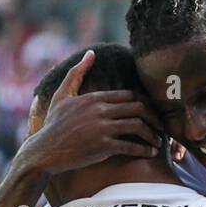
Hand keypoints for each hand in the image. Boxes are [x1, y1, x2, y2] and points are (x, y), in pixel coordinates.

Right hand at [20, 49, 162, 174]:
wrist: (44, 151)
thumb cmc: (53, 124)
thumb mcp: (62, 95)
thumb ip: (77, 73)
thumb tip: (90, 52)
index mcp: (94, 98)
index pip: (129, 95)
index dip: (145, 104)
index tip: (152, 113)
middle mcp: (100, 110)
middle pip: (138, 108)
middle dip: (154, 118)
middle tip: (161, 127)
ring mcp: (102, 128)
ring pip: (137, 126)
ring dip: (152, 134)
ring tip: (158, 142)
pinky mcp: (102, 146)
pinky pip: (130, 146)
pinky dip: (144, 150)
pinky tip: (150, 153)